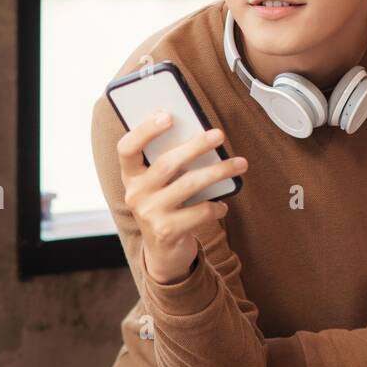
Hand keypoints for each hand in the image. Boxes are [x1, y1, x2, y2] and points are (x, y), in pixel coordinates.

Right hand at [117, 111, 247, 283]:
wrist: (163, 251)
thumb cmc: (166, 205)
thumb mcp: (160, 184)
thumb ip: (169, 160)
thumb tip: (198, 131)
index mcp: (130, 176)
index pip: (127, 148)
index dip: (144, 129)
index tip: (168, 114)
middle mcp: (135, 193)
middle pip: (167, 163)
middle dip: (196, 146)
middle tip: (219, 135)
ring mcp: (149, 214)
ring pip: (189, 185)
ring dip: (218, 172)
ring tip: (240, 164)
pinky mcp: (166, 232)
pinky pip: (199, 212)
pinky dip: (216, 206)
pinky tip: (223, 204)